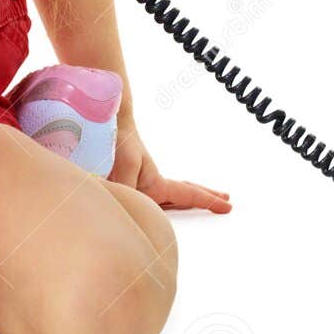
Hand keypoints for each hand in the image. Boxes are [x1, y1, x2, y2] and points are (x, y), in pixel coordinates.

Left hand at [112, 120, 231, 212]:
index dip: (208, 201)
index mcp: (156, 185)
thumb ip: (127, 190)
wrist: (106, 122)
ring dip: (181, 201)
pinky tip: (149, 207)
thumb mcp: (126, 165)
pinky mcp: (123, 185)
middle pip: (184, 195)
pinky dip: (152, 205)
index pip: (188, 194)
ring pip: (165, 200)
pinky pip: (140, 201)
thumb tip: (125, 211)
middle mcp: (151, 186)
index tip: (227, 205)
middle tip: (226, 199)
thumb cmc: (119, 141)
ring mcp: (139, 184)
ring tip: (196, 202)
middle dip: (204, 197)